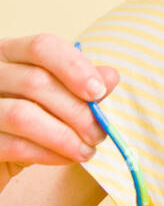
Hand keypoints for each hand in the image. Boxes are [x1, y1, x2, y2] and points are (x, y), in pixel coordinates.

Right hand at [0, 34, 118, 189]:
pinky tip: (66, 158)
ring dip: (64, 136)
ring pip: (23, 115)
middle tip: (99, 133)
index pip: (42, 47)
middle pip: (36, 82)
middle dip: (77, 111)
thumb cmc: (30, 119)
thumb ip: (81, 85)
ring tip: (87, 150)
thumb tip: (111, 76)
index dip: (74, 67)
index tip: (99, 92)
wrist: (0, 153)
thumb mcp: (56, 98)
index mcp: (10, 53)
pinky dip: (48, 154)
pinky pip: (15, 146)